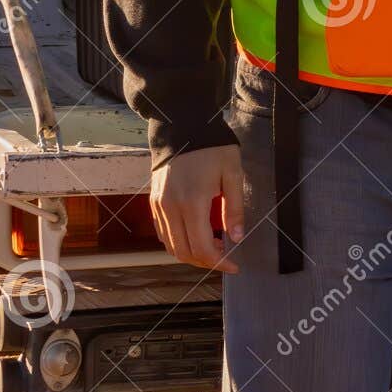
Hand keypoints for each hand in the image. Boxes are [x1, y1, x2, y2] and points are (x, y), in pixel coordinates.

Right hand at [150, 143, 244, 273]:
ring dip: (192, 253)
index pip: (203, 248)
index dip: (220, 263)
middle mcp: (171, 208)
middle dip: (206, 261)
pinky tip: (195, 234)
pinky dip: (178, 242)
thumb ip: (235, 208)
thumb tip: (237, 237)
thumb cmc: (212, 147)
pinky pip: (163, 233)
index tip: (234, 265)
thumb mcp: (232, 174)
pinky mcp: (154, 201)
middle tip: (225, 256)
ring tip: (213, 244)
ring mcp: (159, 205)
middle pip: (185, 252)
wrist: (183, 126)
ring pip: (172, 246)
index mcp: (192, 203)